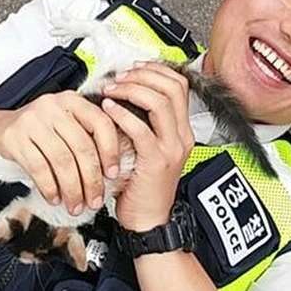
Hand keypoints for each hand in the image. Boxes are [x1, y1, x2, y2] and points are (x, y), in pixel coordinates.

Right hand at [0, 90, 119, 213]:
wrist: (3, 127)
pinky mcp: (14, 137)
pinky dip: (50, 187)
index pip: (101, 123)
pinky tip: (55, 198)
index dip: (110, 151)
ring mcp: (32, 121)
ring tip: (76, 205)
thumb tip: (113, 172)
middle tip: (95, 201)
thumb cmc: (43, 130)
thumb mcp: (67, 124)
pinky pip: (38, 168)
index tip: (112, 174)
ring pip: (61, 160)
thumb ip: (89, 137)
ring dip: (72, 189)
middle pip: (81, 147)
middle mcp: (53, 106)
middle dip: (91, 180)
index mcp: (73, 100)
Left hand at [101, 62, 194, 231]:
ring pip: (160, 102)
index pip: (179, 85)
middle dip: (143, 75)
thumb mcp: (149, 150)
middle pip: (172, 87)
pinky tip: (108, 109)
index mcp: (182, 131)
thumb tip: (122, 96)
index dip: (156, 70)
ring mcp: (171, 148)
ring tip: (111, 91)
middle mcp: (182, 136)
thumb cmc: (142, 187)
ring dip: (131, 89)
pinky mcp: (156, 161)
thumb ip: (144, 125)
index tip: (134, 69)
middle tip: (119, 77)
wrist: (149, 222)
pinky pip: (141, 129)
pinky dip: (122, 113)